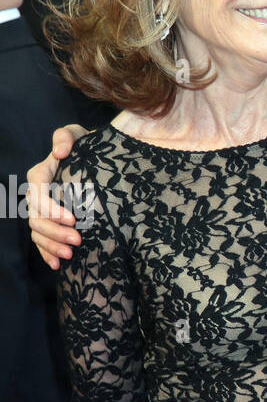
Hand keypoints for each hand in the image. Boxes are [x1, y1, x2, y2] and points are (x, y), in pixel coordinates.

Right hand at [26, 124, 86, 269]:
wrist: (94, 162)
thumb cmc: (85, 147)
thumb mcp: (78, 136)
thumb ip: (66, 137)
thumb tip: (60, 151)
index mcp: (40, 174)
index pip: (38, 193)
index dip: (52, 209)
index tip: (74, 219)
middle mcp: (37, 194)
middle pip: (36, 217)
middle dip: (55, 232)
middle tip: (78, 241)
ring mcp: (41, 211)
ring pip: (37, 232)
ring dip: (51, 246)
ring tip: (71, 255)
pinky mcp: (49, 223)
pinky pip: (41, 242)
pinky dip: (47, 254)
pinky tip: (57, 265)